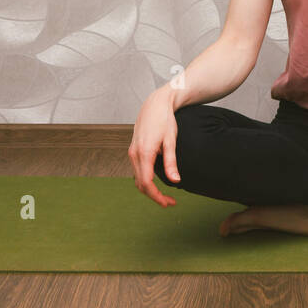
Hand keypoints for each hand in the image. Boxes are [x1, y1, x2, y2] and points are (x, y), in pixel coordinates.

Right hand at [127, 89, 180, 207]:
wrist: (154, 104)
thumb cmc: (164, 120)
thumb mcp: (171, 141)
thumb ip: (171, 162)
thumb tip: (176, 181)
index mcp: (144, 153)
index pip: (147, 183)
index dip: (157, 196)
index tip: (168, 203)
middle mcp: (134, 154)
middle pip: (141, 184)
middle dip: (154, 196)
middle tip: (170, 202)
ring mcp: (132, 152)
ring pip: (137, 178)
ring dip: (149, 189)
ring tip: (166, 195)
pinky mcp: (133, 150)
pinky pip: (137, 170)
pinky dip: (146, 180)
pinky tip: (157, 182)